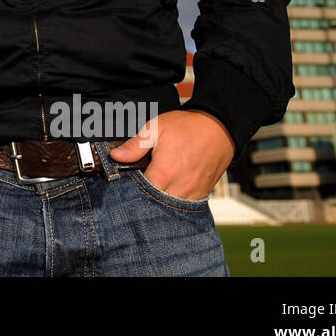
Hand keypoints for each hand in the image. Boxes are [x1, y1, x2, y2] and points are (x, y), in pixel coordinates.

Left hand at [108, 109, 232, 200]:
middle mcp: (179, 188)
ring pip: (170, 209)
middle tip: (138, 187)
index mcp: (164, 173)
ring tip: (152, 190)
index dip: (129, 189)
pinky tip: (167, 192)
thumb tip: (115, 156)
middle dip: (143, 199)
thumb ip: (134, 145)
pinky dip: (175, 202)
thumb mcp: (155, 128)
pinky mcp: (202, 194)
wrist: (219, 127)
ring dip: (159, 202)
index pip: (139, 193)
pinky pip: (185, 207)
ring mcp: (192, 193)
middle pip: (154, 204)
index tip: (125, 183)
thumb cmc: (187, 126)